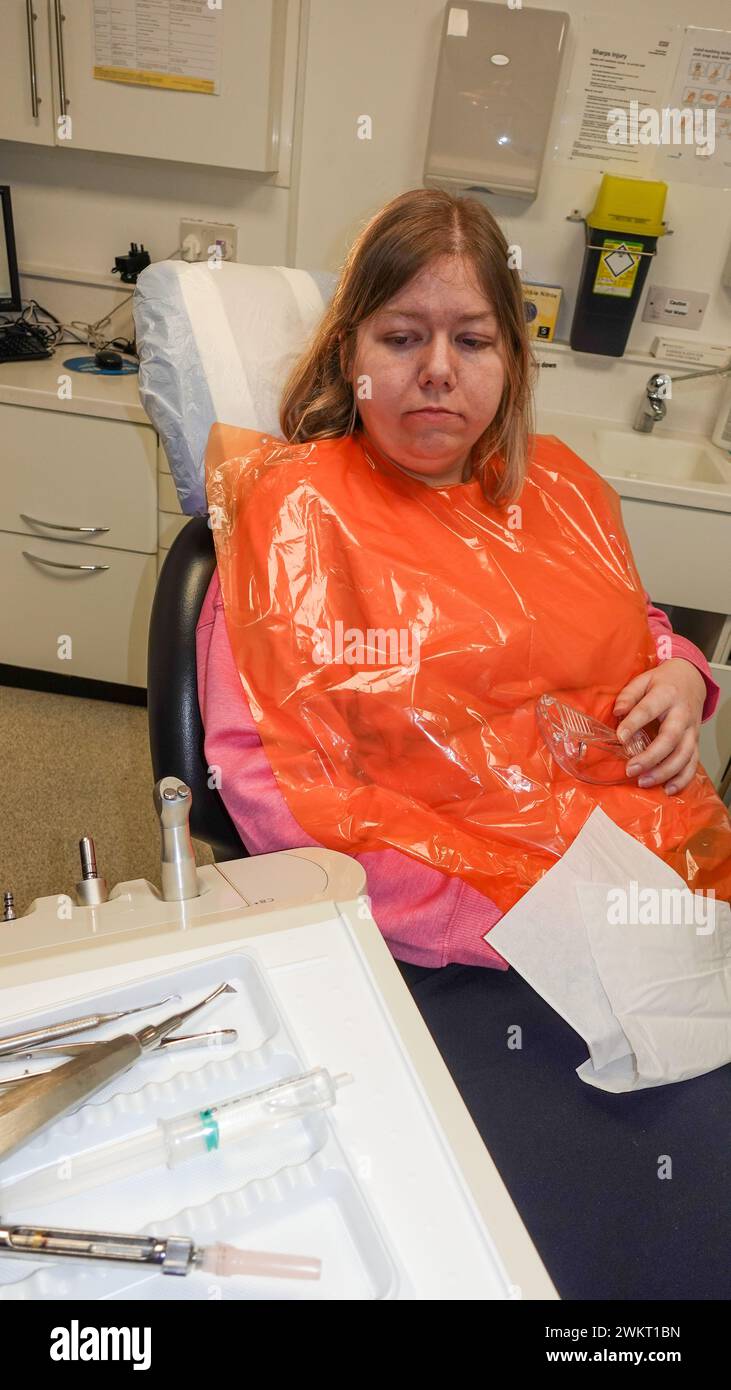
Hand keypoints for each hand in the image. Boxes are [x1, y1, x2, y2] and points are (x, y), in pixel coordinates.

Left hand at [612, 659, 705, 794]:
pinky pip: (693, 763)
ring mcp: (691, 730)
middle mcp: (682, 714)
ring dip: (664, 772)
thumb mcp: (644, 680)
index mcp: (666, 695)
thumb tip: (618, 712)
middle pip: (670, 739)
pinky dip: (682, 779)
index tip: (620, 737)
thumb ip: (629, 695)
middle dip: (650, 757)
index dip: (634, 723)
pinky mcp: (695, 742)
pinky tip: (668, 789)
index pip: (649, 710)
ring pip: (683, 755)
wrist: (692, 680)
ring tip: (644, 782)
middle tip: (630, 769)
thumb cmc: (664, 683)